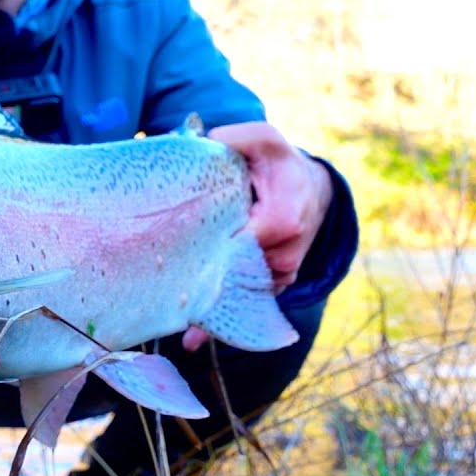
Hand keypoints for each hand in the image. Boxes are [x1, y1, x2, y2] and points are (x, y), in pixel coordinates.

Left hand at [182, 121, 332, 350]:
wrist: (312, 189)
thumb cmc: (280, 163)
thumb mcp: (263, 140)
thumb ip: (239, 136)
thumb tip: (208, 140)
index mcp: (281, 220)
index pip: (239, 243)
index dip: (209, 249)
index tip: (176, 257)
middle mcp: (284, 254)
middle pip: (238, 276)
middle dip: (204, 290)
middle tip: (163, 307)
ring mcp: (281, 274)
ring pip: (244, 297)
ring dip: (211, 311)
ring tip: (172, 325)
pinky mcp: (276, 285)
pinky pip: (250, 306)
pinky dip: (222, 320)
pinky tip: (191, 339)